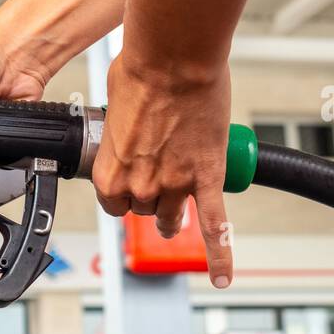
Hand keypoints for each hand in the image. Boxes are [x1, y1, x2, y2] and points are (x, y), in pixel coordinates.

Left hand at [93, 56, 233, 287]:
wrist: (174, 58)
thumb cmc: (141, 70)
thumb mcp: (115, 104)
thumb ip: (121, 129)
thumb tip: (128, 122)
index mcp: (110, 172)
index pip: (114, 204)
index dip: (124, 193)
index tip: (131, 184)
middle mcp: (140, 186)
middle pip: (144, 209)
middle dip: (150, 197)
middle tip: (158, 181)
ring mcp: (176, 185)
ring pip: (173, 217)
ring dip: (174, 214)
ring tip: (178, 210)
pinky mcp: (208, 179)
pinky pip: (216, 226)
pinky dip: (220, 253)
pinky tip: (222, 275)